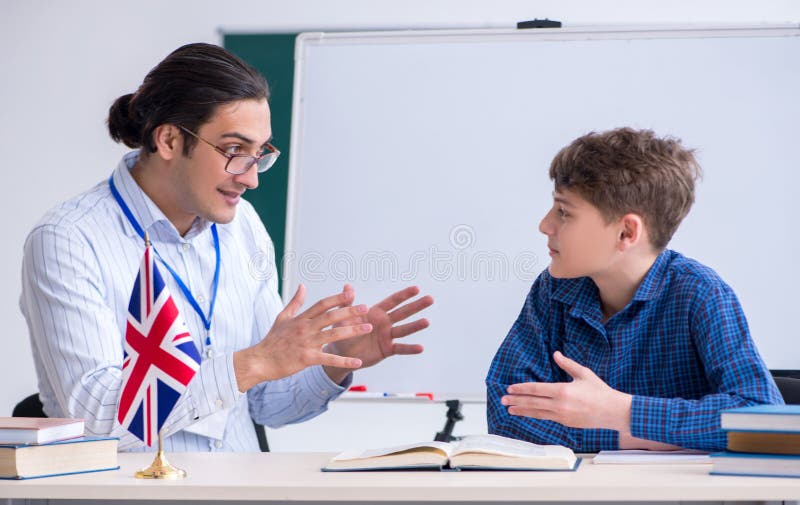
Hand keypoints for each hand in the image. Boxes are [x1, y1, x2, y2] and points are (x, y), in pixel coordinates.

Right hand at [233, 284, 373, 391]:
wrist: (260, 360)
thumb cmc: (272, 340)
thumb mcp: (282, 318)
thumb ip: (295, 302)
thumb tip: (303, 285)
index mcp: (301, 319)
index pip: (322, 305)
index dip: (337, 299)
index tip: (351, 293)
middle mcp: (305, 328)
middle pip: (331, 317)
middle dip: (350, 311)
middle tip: (366, 308)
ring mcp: (306, 343)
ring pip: (333, 335)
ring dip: (352, 330)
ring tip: (367, 327)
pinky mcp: (306, 358)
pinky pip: (329, 359)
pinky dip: (344, 361)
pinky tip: (357, 361)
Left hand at [323, 285, 433, 382]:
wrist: (340, 354)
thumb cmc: (342, 332)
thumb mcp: (344, 317)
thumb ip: (348, 304)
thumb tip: (347, 287)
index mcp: (376, 312)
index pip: (392, 301)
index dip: (404, 295)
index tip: (417, 288)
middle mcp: (384, 323)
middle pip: (403, 313)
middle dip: (416, 306)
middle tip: (430, 299)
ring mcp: (387, 336)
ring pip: (404, 329)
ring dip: (415, 326)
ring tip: (427, 321)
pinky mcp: (387, 350)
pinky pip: (400, 348)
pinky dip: (410, 348)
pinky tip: (420, 348)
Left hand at [501, 351, 631, 430]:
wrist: (613, 412)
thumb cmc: (600, 391)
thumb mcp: (583, 373)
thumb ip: (567, 364)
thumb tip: (556, 354)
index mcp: (562, 391)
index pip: (536, 390)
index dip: (521, 389)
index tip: (510, 389)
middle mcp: (559, 405)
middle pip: (532, 403)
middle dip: (516, 401)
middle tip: (503, 400)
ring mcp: (562, 416)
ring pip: (537, 413)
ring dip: (522, 411)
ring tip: (510, 409)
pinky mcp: (565, 423)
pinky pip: (546, 418)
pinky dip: (535, 415)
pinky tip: (528, 413)